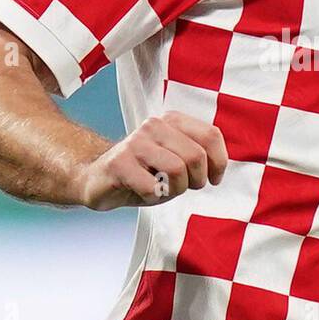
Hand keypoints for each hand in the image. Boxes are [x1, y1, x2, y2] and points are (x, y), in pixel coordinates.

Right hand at [78, 112, 227, 209]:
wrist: (99, 179)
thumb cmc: (144, 172)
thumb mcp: (177, 161)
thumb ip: (199, 156)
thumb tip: (219, 168)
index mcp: (172, 121)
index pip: (211, 136)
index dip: (219, 163)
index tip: (212, 179)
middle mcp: (154, 126)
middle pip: (196, 156)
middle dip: (195, 180)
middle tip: (181, 187)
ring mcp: (135, 143)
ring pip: (177, 170)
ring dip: (174, 190)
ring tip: (161, 189)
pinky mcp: (119, 163)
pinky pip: (152, 187)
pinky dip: (153, 198)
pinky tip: (142, 193)